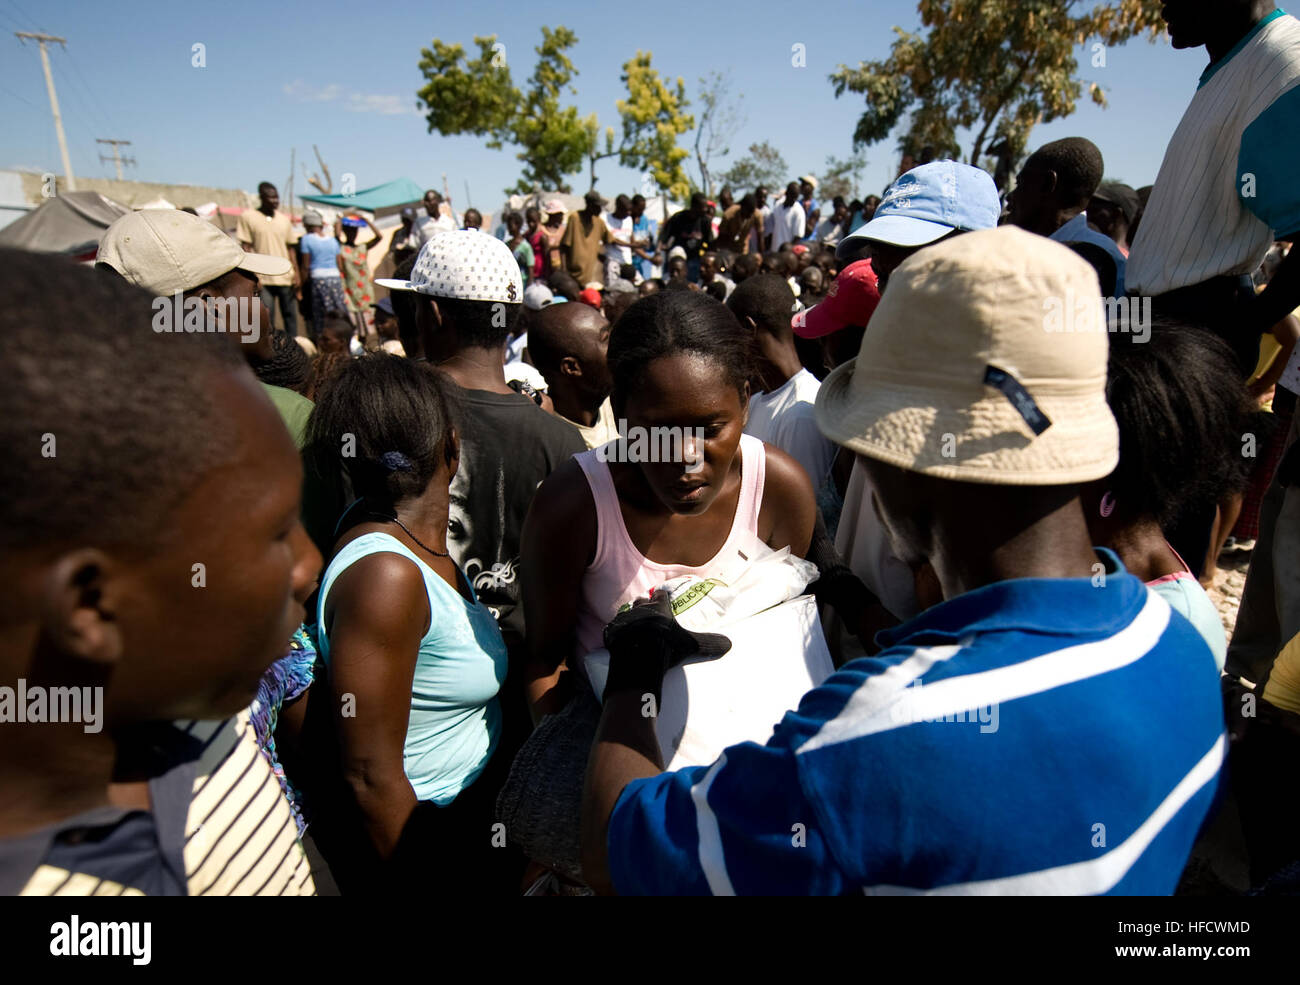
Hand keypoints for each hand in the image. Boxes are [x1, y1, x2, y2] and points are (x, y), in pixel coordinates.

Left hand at [602, 590, 729, 699]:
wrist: (637, 659)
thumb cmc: (665, 648)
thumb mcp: (690, 645)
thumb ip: (708, 643)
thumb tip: (729, 644)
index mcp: (659, 608)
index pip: (661, 596)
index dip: (662, 598)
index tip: (663, 599)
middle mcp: (640, 610)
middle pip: (641, 601)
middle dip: (644, 605)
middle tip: (648, 613)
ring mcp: (624, 620)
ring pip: (625, 613)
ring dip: (629, 618)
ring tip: (633, 627)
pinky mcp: (611, 632)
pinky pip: (612, 629)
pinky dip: (616, 633)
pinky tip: (620, 640)